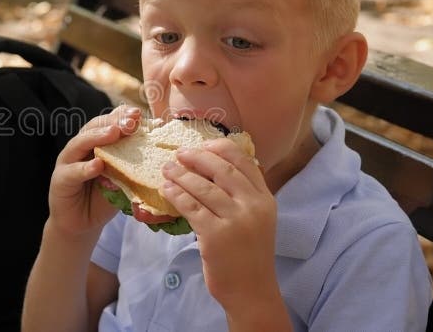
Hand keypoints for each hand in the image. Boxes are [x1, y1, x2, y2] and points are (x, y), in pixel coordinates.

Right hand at [48, 104, 140, 238]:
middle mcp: (81, 147)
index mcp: (96, 143)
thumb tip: (155, 154)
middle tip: (131, 121)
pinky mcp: (60, 180)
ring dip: (98, 137)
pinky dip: (85, 168)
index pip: (108, 123)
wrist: (82, 224)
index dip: (123, 116)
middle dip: (113, 122)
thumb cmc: (102, 198)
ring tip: (114, 133)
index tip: (139, 114)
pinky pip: (73, 171)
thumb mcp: (121, 180)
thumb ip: (131, 167)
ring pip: (80, 143)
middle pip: (94, 127)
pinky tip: (97, 165)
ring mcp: (68, 162)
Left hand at [160, 138, 280, 311]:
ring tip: (167, 170)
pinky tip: (167, 190)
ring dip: (181, 175)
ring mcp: (235, 221)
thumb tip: (213, 166)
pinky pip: (191, 207)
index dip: (220, 147)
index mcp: (265, 199)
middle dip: (197, 157)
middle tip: (179, 153)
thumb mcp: (258, 219)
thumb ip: (243, 194)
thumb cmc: (249, 253)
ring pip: (202, 187)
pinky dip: (176, 195)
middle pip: (221, 169)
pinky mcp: (215, 236)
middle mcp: (253, 206)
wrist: (251, 290)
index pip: (244, 161)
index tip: (203, 143)